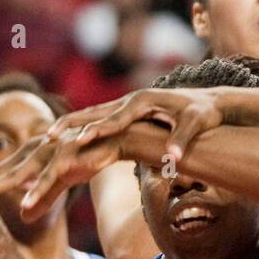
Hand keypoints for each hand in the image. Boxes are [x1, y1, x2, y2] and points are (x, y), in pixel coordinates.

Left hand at [0, 129, 122, 221]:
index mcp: (31, 158)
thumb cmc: (87, 157)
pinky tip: (25, 205)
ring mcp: (50, 153)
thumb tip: (24, 216)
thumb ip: (41, 198)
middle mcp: (35, 152)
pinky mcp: (69, 158)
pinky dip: (37, 191)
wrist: (117, 138)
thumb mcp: (61, 182)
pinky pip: (50, 179)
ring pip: (19, 174)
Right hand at [46, 87, 220, 164]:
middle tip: (48, 137)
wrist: (210, 101)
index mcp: (144, 101)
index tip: (80, 140)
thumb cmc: (204, 114)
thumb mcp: (197, 124)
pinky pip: (99, 119)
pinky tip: (68, 139)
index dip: (98, 130)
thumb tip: (172, 159)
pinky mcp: (128, 112)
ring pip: (92, 114)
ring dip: (71, 125)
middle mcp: (131, 100)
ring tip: (48, 138)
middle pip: (95, 113)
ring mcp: (127, 105)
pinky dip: (81, 126)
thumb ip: (182, 139)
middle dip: (72, 125)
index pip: (116, 119)